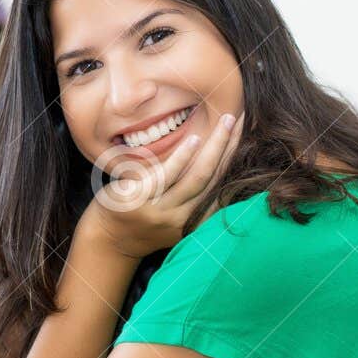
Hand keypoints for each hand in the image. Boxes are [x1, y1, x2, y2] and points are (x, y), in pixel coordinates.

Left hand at [80, 111, 240, 260]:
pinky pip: (167, 176)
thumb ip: (195, 195)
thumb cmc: (144, 217)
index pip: (225, 187)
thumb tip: (220, 159)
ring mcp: (161, 212)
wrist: (107, 238)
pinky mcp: (140, 201)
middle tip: (243, 119)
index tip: (250, 134)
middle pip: (216, 178)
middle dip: (232, 147)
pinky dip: (183, 157)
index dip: (238, 160)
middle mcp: (183, 219)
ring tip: (227, 121)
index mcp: (196, 221)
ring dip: (215, 146)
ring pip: (198, 177)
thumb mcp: (175, 212)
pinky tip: (195, 139)